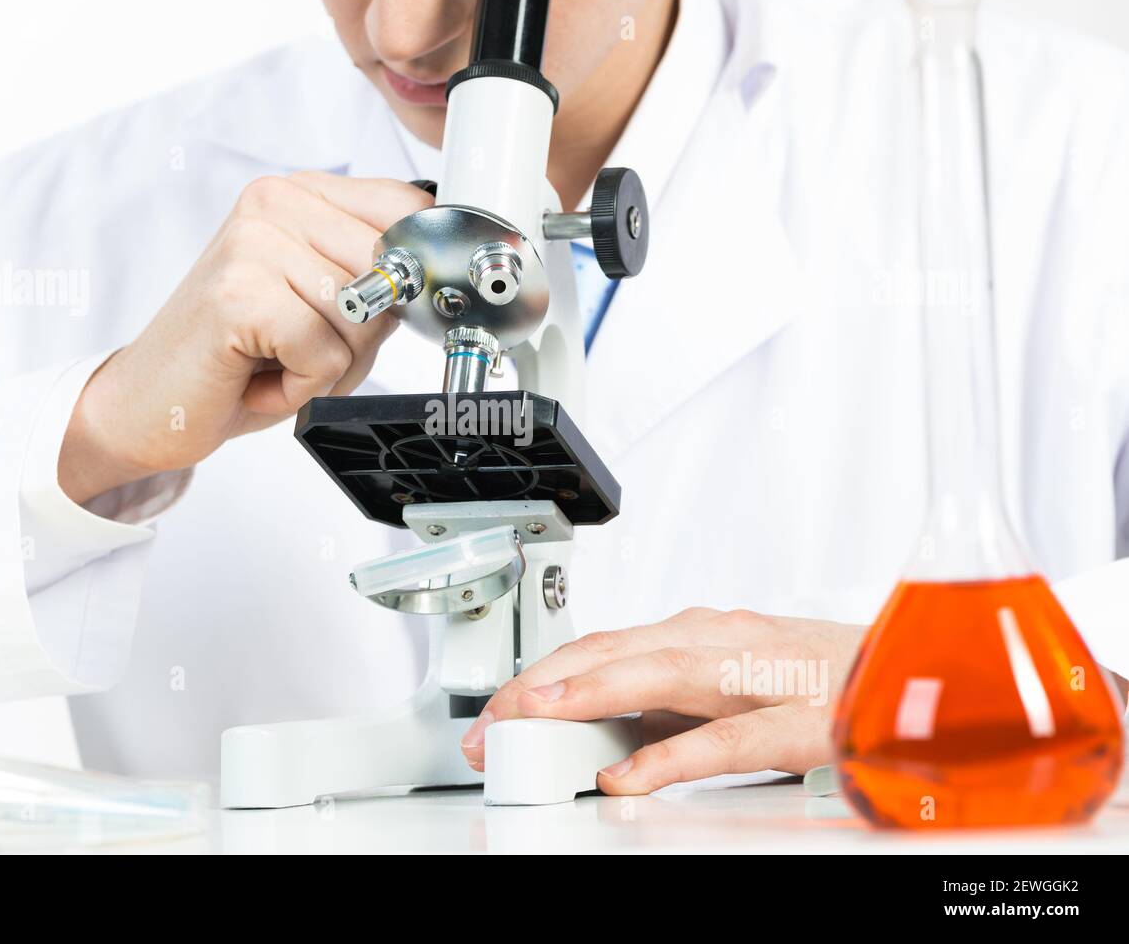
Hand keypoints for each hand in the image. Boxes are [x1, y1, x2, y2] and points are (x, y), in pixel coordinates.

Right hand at [58, 173, 433, 502]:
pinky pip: (326, 353)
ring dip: (330, 367)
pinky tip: (259, 377)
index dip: (415, 273)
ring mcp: (253, 242)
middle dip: (364, 336)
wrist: (149, 404)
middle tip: (305, 348)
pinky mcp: (238, 294)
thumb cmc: (239, 359)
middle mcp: (275, 202)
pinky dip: (302, 386)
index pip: (408, 209)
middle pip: (392, 272)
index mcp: (301, 194)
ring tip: (276, 362)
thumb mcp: (322, 305)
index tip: (383, 310)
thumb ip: (376, 279)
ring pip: (362, 319)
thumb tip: (433, 279)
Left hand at [459, 608, 865, 794]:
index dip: (543, 673)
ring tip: (540, 716)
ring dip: (595, 692)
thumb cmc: (818, 678)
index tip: (495, 709)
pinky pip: (728, 738)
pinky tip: (628, 773)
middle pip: (619, 650)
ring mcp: (762, 675)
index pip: (604, 645)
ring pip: (665, 673)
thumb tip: (594, 727)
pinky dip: (672, 753)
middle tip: (493, 720)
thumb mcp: (728, 680)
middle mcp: (723, 641)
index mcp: (702, 634)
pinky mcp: (799, 722)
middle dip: (547, 681)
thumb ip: (666, 699)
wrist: (914, 679)